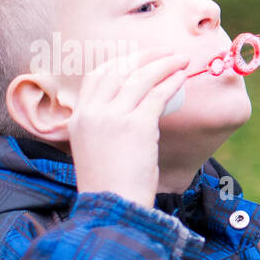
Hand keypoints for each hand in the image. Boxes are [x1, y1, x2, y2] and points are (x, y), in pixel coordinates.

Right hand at [68, 47, 191, 208]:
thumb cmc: (112, 187)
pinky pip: (157, 95)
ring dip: (164, 64)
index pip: (96, 77)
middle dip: (145, 56)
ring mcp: (112, 118)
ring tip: (181, 60)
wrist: (114, 208)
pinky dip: (171, 82)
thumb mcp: (97, 151)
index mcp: (77, 118)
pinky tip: (182, 77)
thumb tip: (133, 116)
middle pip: (118, 70)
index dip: (119, 62)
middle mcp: (91, 113)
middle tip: (166, 51)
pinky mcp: (136, 126)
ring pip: (140, 78)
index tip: (139, 58)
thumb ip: (106, 130)